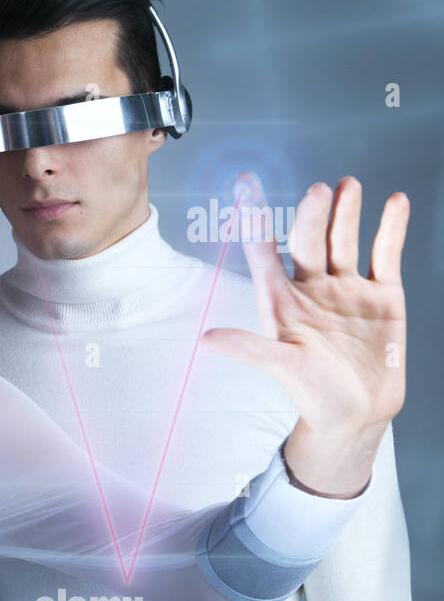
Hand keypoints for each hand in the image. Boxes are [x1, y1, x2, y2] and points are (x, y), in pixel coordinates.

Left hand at [200, 173, 406, 494]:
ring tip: (347, 185)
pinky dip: (391, 229)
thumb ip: (249, 349)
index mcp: (281, 301)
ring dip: (346, 213)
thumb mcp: (281, 368)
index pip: (264, 254)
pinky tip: (394, 202)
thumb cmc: (313, 394)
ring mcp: (348, 287)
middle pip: (309, 241)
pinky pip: (386, 254)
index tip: (246, 187)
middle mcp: (312, 288)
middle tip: (316, 191)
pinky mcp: (383, 295)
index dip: (255, 223)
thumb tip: (206, 339)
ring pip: (345, 240)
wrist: (357, 414)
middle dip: (312, 216)